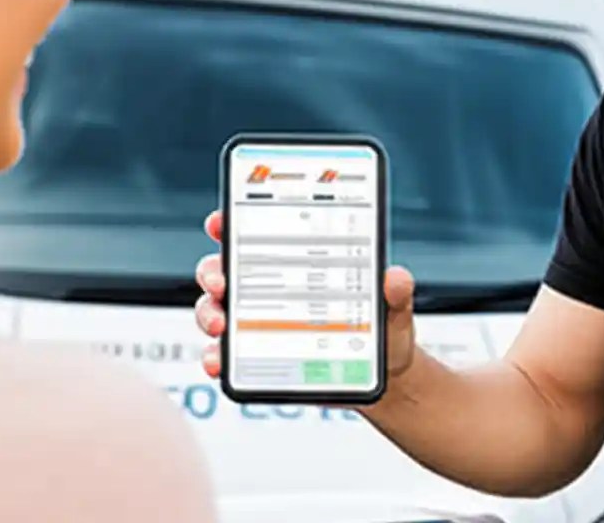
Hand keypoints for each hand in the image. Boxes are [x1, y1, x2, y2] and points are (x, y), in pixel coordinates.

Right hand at [194, 210, 417, 379]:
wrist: (384, 381)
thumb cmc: (382, 333)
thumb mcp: (393, 308)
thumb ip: (395, 292)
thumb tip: (395, 278)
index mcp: (297, 264)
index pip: (254, 234)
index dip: (230, 223)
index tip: (221, 222)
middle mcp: (270, 289)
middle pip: (223, 269)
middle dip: (213, 271)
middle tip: (222, 283)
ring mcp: (258, 322)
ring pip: (215, 308)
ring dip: (209, 313)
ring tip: (221, 325)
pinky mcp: (256, 356)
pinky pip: (225, 354)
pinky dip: (216, 357)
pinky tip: (219, 362)